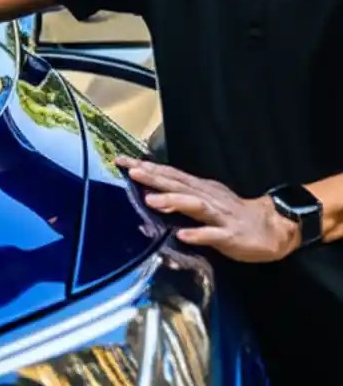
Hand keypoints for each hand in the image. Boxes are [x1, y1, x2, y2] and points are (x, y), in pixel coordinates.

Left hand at [115, 156, 299, 261]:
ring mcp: (220, 216)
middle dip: (154, 177)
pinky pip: (213, 235)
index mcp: (200, 189)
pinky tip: (182, 235)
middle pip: (178, 184)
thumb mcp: (204, 202)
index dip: (147, 167)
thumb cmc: (233, 216)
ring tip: (150, 200)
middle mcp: (208, 197)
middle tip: (131, 171)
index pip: (170, 174)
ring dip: (173, 201)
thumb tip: (147, 197)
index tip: (121, 161)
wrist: (275, 228)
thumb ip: (178, 199)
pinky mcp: (231, 235)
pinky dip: (198, 234)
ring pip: (194, 205)